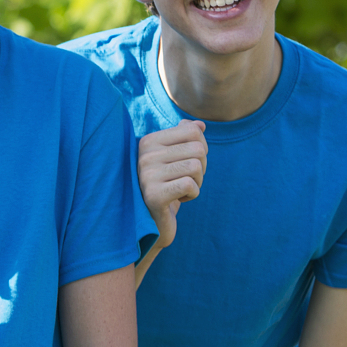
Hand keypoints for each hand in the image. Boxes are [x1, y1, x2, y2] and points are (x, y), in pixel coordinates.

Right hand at [138, 120, 205, 247]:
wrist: (153, 222)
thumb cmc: (166, 186)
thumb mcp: (175, 159)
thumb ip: (184, 138)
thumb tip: (201, 125)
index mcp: (148, 142)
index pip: (193, 131)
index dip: (201, 148)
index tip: (186, 163)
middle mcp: (145, 155)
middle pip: (198, 149)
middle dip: (201, 167)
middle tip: (185, 180)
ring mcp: (147, 175)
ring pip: (196, 166)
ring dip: (197, 182)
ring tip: (181, 189)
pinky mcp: (154, 195)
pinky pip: (190, 185)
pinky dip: (192, 194)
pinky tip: (178, 200)